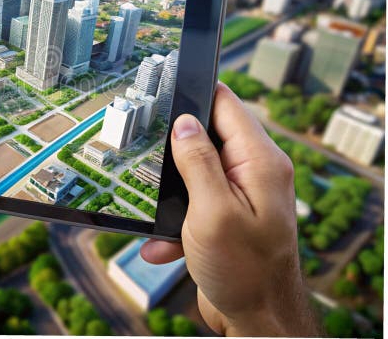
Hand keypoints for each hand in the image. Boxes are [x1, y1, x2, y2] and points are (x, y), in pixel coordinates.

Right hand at [140, 82, 319, 335]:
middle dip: (173, 150)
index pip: (227, 105)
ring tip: (150, 208)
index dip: (194, 94)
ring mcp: (240, 195)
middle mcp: (254, 173)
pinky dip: (174, 224)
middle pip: (206, 136)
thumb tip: (184, 121)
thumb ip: (198, 161)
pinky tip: (160, 245)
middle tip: (144, 152)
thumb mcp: (213, 211)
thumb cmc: (244, 271)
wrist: (258, 320)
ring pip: (193, 173)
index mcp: (260, 162)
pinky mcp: (226, 217)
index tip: (162, 88)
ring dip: (169, 194)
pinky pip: (193, 205)